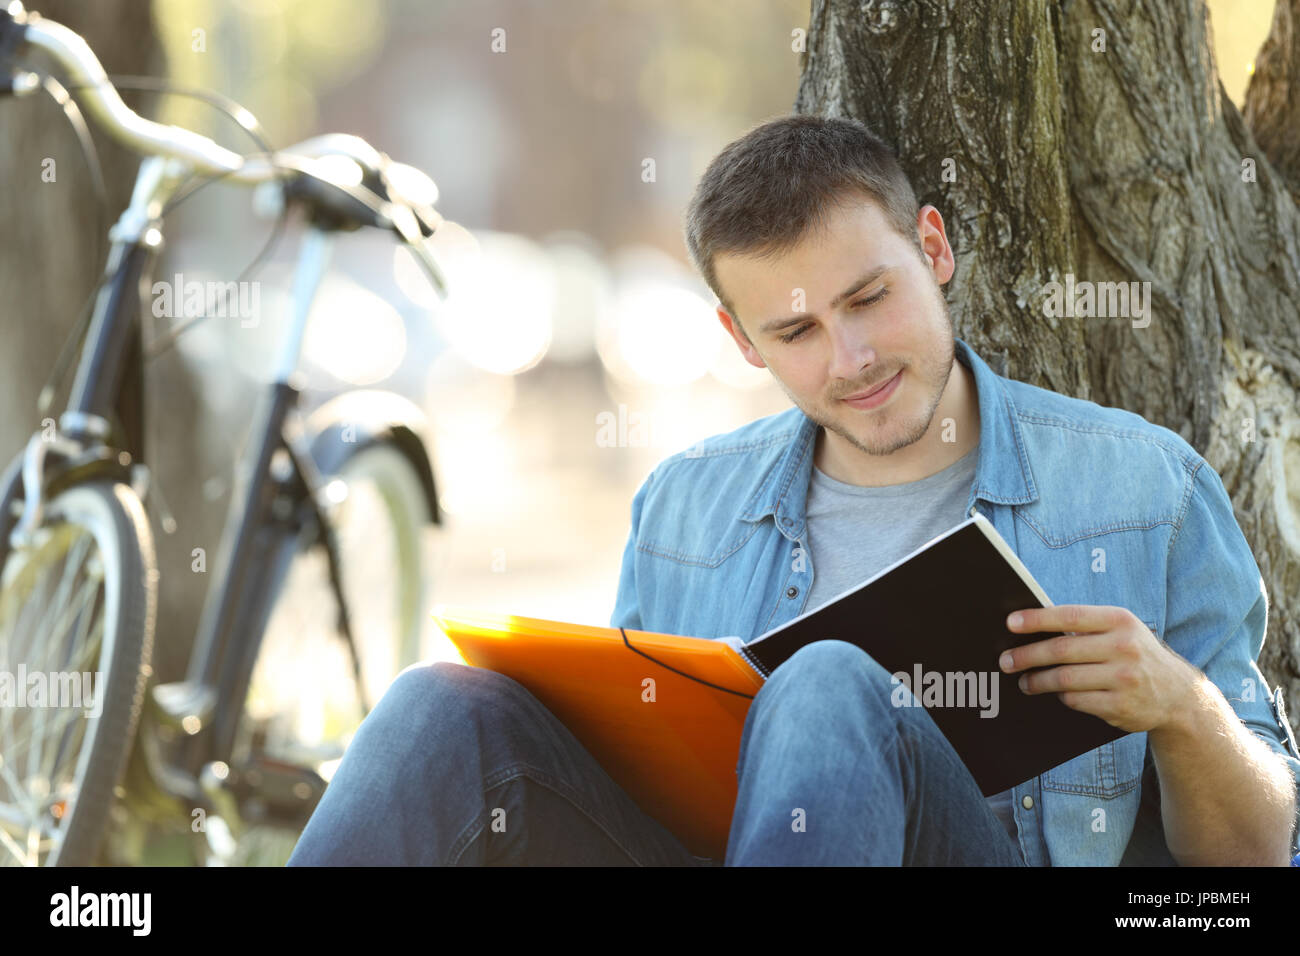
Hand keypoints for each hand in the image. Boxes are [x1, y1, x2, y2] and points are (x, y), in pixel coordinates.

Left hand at [999, 604, 1201, 733]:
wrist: (1178, 694)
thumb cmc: (1135, 654)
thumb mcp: (1121, 630)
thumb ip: (1085, 626)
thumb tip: (1032, 626)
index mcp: (1120, 621)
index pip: (1070, 616)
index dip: (1037, 619)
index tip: (1010, 623)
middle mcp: (1124, 647)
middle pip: (1061, 651)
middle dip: (1026, 656)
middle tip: (1005, 661)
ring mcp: (1124, 679)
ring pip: (1064, 679)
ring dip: (1037, 681)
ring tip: (1024, 681)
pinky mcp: (1122, 706)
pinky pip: (1077, 701)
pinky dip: (1061, 697)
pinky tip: (1055, 693)